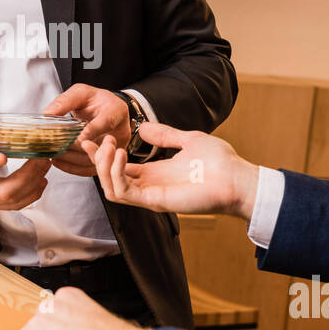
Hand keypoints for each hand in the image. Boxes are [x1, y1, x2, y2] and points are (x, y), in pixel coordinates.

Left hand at [42, 84, 129, 176]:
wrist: (106, 109)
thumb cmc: (95, 100)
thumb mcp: (81, 93)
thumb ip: (65, 101)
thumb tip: (48, 114)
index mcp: (116, 111)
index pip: (106, 122)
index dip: (92, 131)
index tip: (77, 139)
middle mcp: (120, 132)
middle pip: (101, 146)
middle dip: (77, 149)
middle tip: (58, 147)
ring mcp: (116, 148)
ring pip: (96, 159)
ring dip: (73, 160)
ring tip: (55, 154)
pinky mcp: (109, 159)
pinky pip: (92, 168)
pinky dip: (75, 168)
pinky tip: (60, 162)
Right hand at [83, 121, 258, 218]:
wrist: (237, 178)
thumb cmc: (219, 163)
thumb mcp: (187, 140)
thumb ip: (164, 135)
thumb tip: (142, 128)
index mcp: (153, 173)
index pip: (117, 168)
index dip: (101, 154)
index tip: (91, 138)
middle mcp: (148, 186)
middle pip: (108, 179)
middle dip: (96, 160)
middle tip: (95, 140)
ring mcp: (150, 195)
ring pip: (110, 188)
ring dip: (103, 166)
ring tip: (109, 145)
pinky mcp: (155, 201)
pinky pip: (123, 192)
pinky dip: (115, 173)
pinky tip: (120, 154)